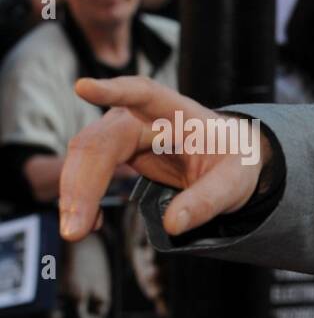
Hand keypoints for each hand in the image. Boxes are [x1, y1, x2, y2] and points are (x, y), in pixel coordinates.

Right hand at [61, 76, 269, 241]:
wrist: (228, 158)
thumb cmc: (232, 161)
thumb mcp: (234, 182)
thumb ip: (207, 201)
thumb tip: (172, 226)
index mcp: (176, 112)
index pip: (143, 94)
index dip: (113, 91)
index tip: (84, 87)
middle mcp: (140, 116)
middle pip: (99, 142)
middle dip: (82, 183)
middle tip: (76, 226)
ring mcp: (122, 132)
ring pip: (85, 156)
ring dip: (75, 193)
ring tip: (76, 230)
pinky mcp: (115, 151)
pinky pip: (87, 170)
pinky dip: (82, 195)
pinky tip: (89, 221)